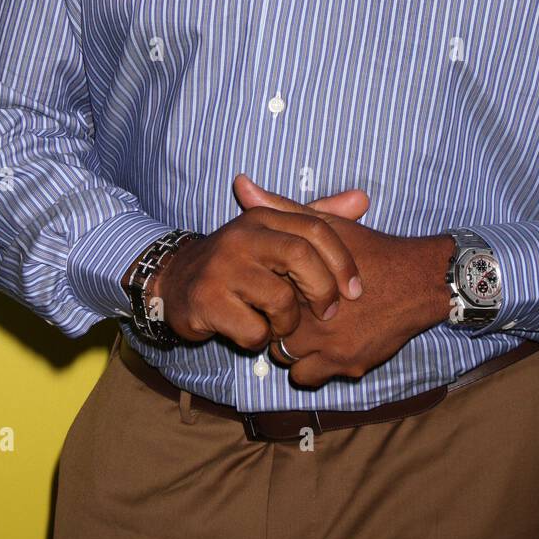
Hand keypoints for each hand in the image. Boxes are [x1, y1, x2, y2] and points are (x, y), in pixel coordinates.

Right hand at [147, 183, 368, 350]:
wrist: (175, 281)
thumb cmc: (238, 262)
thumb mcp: (274, 234)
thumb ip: (319, 217)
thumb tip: (362, 199)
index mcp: (263, 217)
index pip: (314, 229)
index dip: (342, 261)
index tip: (355, 291)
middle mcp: (242, 236)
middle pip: (300, 257)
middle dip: (322, 290)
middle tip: (327, 313)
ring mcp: (222, 267)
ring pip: (279, 300)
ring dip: (287, 322)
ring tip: (277, 323)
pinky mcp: (207, 300)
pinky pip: (254, 330)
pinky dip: (259, 339)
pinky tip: (249, 332)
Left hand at [234, 175, 453, 387]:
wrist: (417, 281)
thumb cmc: (370, 249)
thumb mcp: (326, 224)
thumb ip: (281, 209)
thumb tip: (241, 185)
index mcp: (300, 283)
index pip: (260, 297)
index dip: (267, 294)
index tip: (279, 288)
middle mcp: (310, 319)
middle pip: (269, 330)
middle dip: (277, 322)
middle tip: (293, 311)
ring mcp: (328, 347)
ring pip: (284, 358)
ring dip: (292, 347)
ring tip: (308, 330)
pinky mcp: (346, 366)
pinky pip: (308, 377)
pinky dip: (312, 367)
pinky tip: (324, 347)